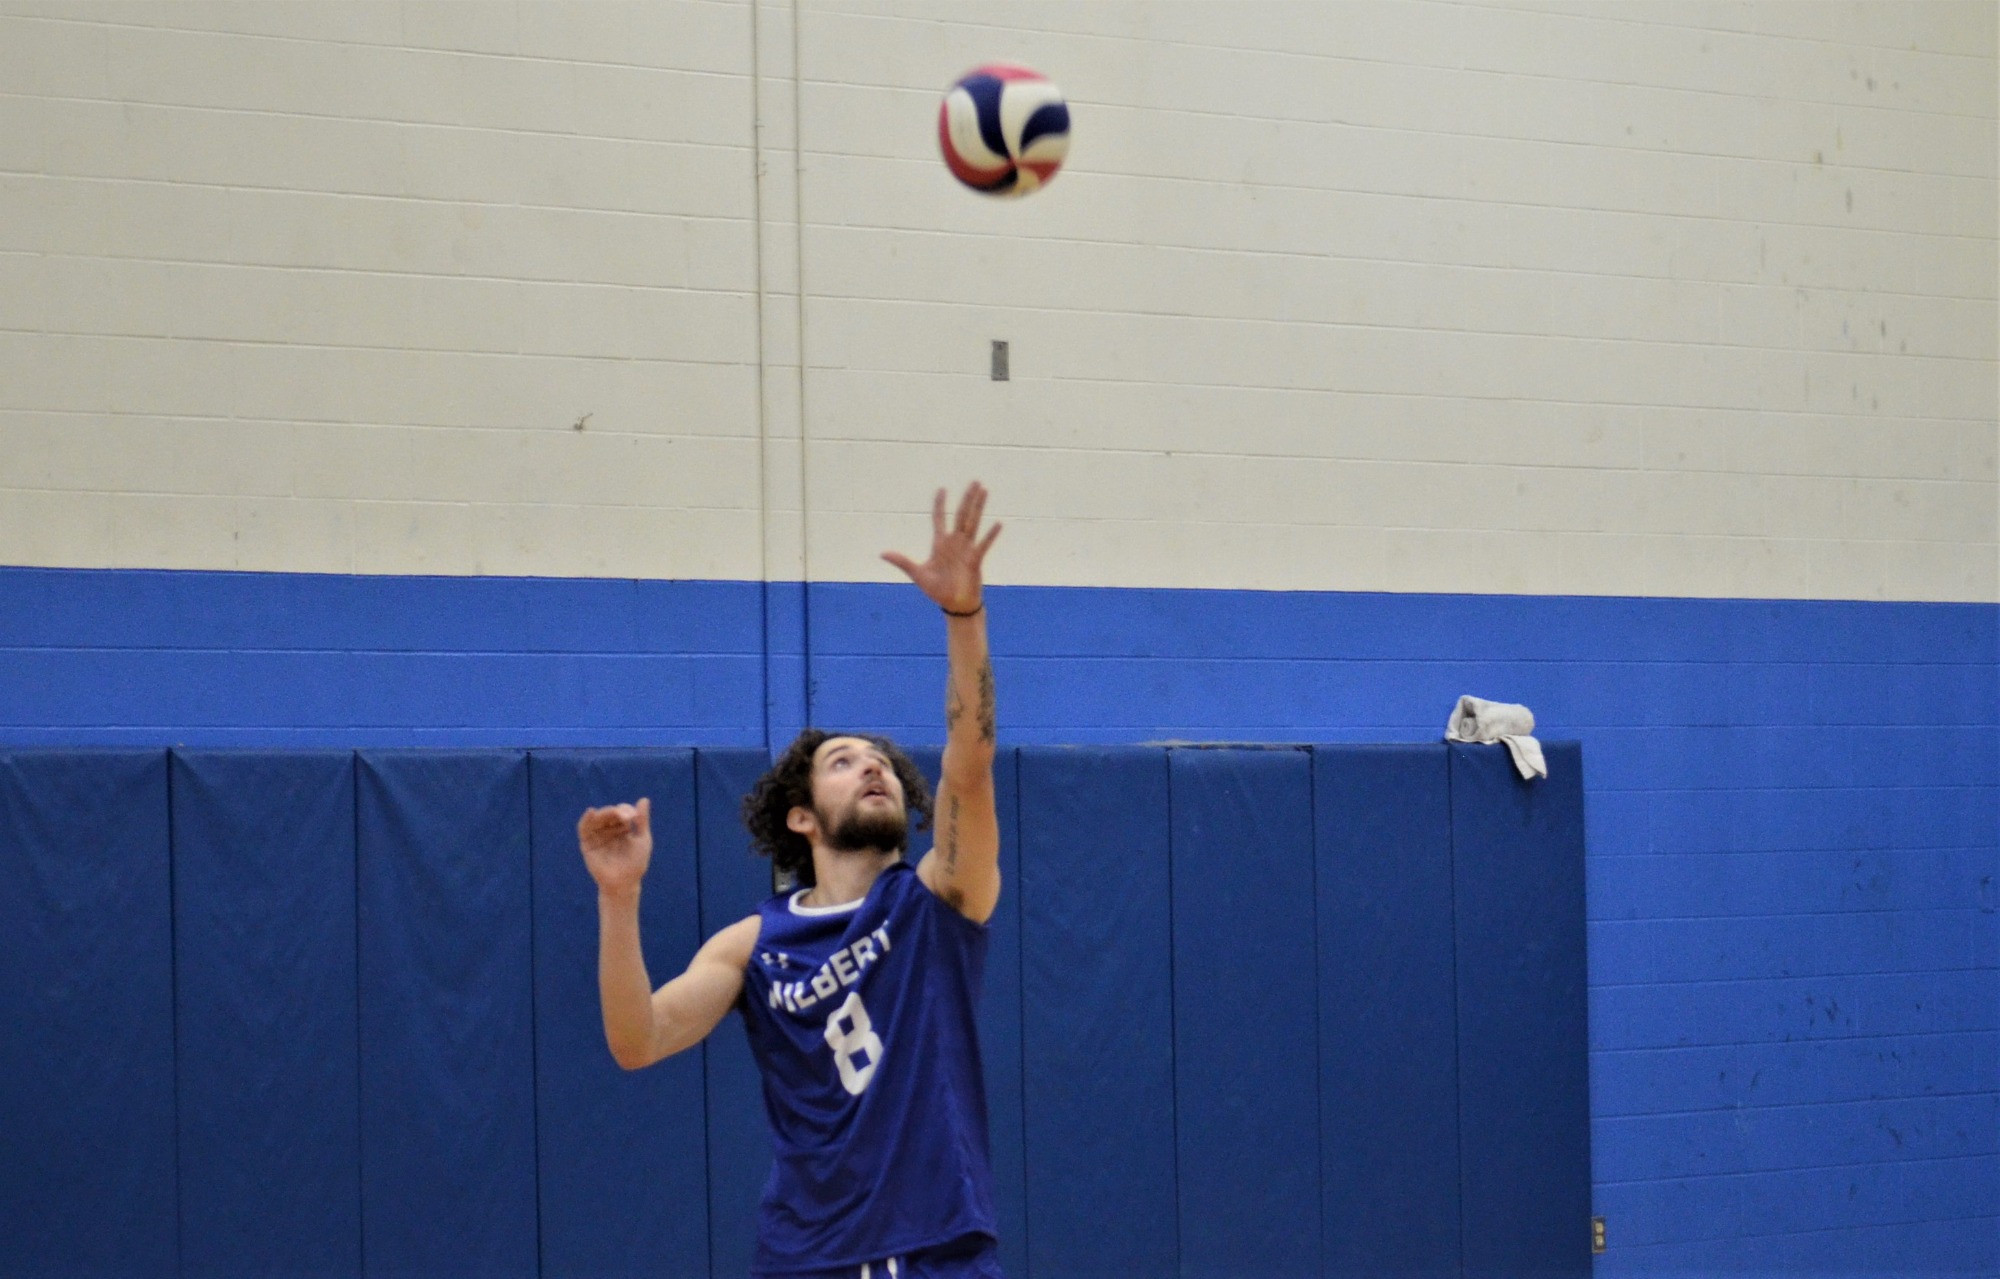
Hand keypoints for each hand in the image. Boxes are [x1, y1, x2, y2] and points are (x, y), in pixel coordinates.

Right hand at [578, 798, 651, 898]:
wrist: (625, 883)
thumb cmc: (636, 863)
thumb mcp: (642, 839)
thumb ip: (642, 820)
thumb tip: (644, 799)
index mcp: (622, 828)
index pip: (622, 812)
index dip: (627, 810)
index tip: (634, 816)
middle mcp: (608, 830)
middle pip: (609, 814)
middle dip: (616, 812)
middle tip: (626, 816)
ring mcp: (597, 836)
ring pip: (597, 819)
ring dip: (605, 813)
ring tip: (613, 813)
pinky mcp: (587, 844)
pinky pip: (584, 829)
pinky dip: (586, 819)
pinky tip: (591, 812)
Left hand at [881, 482, 1001, 613]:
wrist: (954, 605)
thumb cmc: (938, 590)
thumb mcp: (918, 574)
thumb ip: (902, 562)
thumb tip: (882, 554)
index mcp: (940, 544)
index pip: (939, 518)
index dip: (940, 504)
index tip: (942, 489)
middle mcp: (955, 542)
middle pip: (961, 515)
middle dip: (967, 498)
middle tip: (974, 482)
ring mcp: (967, 549)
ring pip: (973, 523)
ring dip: (979, 507)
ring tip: (984, 491)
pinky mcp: (975, 560)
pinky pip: (983, 544)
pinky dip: (990, 535)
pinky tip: (998, 523)